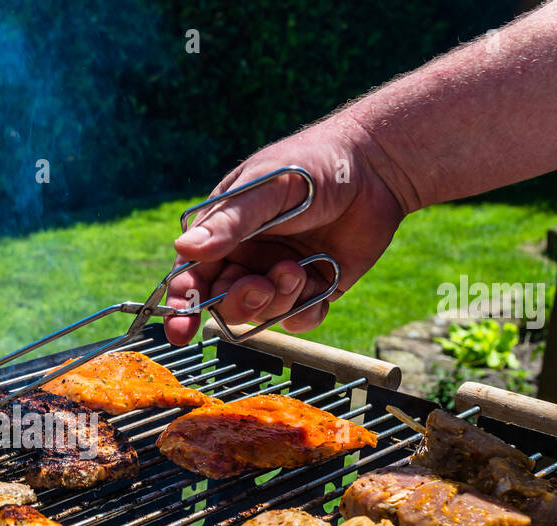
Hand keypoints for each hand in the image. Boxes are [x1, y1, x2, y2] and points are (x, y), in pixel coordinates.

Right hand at [164, 115, 413, 344]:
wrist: (375, 167)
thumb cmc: (313, 164)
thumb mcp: (267, 187)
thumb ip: (229, 222)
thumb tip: (185, 248)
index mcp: (222, 232)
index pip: (191, 275)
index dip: (182, 305)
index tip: (181, 330)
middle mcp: (246, 257)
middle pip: (224, 303)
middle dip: (239, 301)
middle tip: (261, 286)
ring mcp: (278, 275)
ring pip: (261, 315)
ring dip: (278, 301)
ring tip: (298, 271)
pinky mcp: (312, 288)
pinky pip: (298, 320)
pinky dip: (306, 312)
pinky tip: (320, 285)